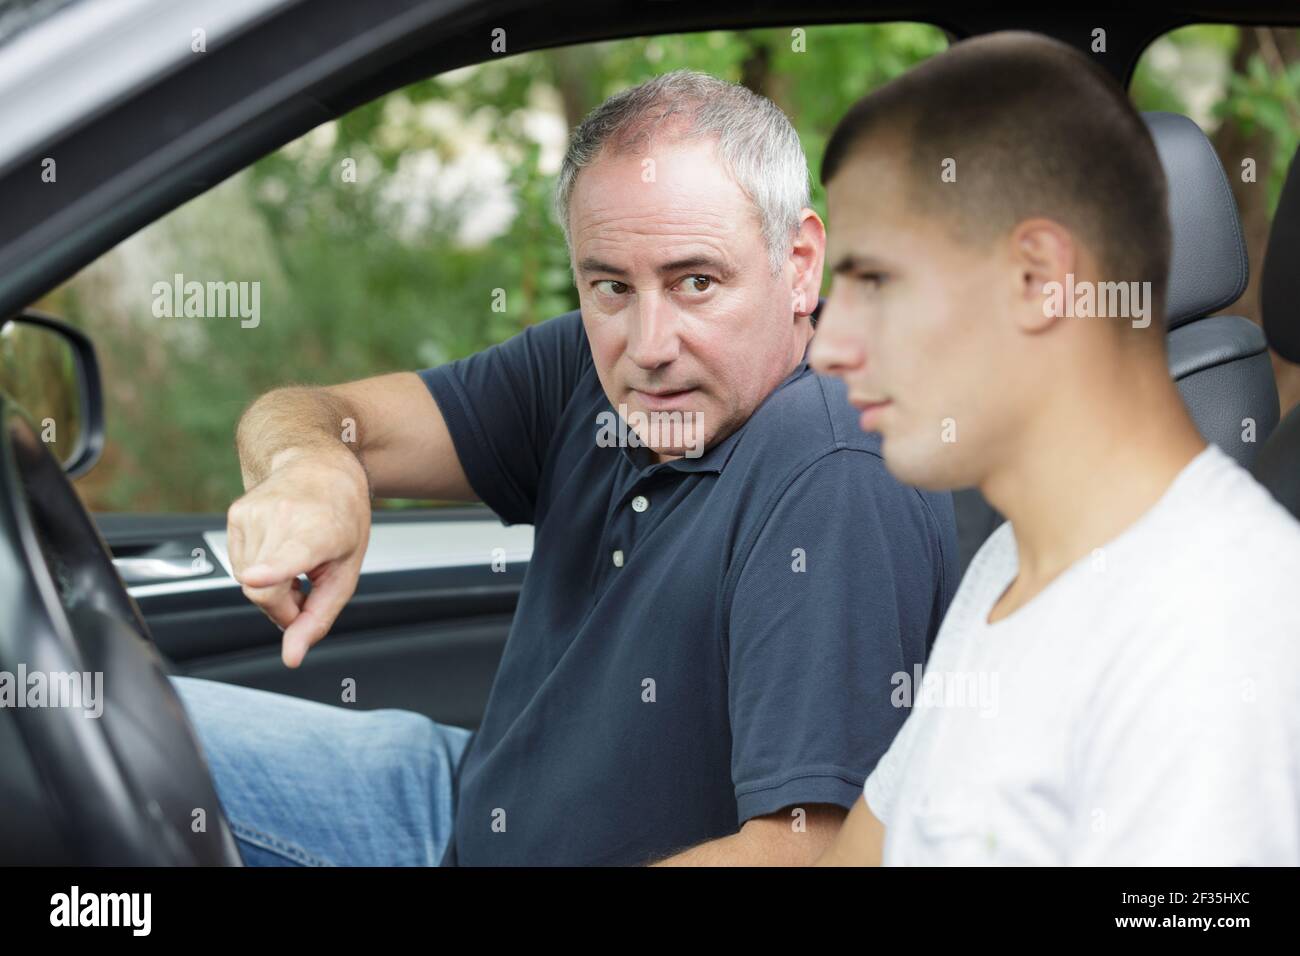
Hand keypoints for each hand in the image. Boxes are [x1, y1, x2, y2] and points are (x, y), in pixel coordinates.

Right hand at [225, 447, 370, 667]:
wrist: (320, 466)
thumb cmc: (341, 518)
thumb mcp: (346, 571)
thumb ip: (318, 618)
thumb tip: (291, 657)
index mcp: (319, 530)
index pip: (290, 555)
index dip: (273, 572)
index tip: (257, 577)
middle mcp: (282, 517)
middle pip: (263, 592)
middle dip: (283, 605)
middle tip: (306, 589)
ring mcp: (253, 513)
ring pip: (247, 583)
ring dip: (270, 586)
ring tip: (295, 561)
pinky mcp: (234, 514)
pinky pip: (238, 564)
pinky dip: (257, 569)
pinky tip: (277, 549)